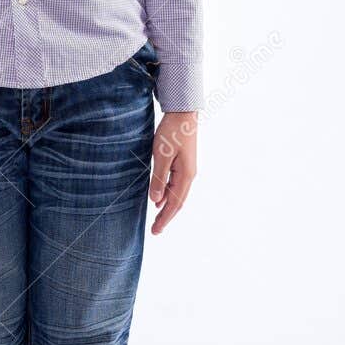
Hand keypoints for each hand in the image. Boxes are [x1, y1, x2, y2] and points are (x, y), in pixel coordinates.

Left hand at [148, 110, 197, 233]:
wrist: (183, 113)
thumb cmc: (172, 132)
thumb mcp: (162, 156)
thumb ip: (159, 179)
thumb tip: (156, 201)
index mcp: (185, 176)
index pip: (174, 203)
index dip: (165, 218)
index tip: (156, 231)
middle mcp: (189, 175)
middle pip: (177, 202)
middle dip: (166, 217)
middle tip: (156, 231)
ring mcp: (186, 170)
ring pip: (176, 194)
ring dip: (166, 207)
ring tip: (156, 219)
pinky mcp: (182, 164)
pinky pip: (174, 184)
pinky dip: (167, 195)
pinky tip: (159, 199)